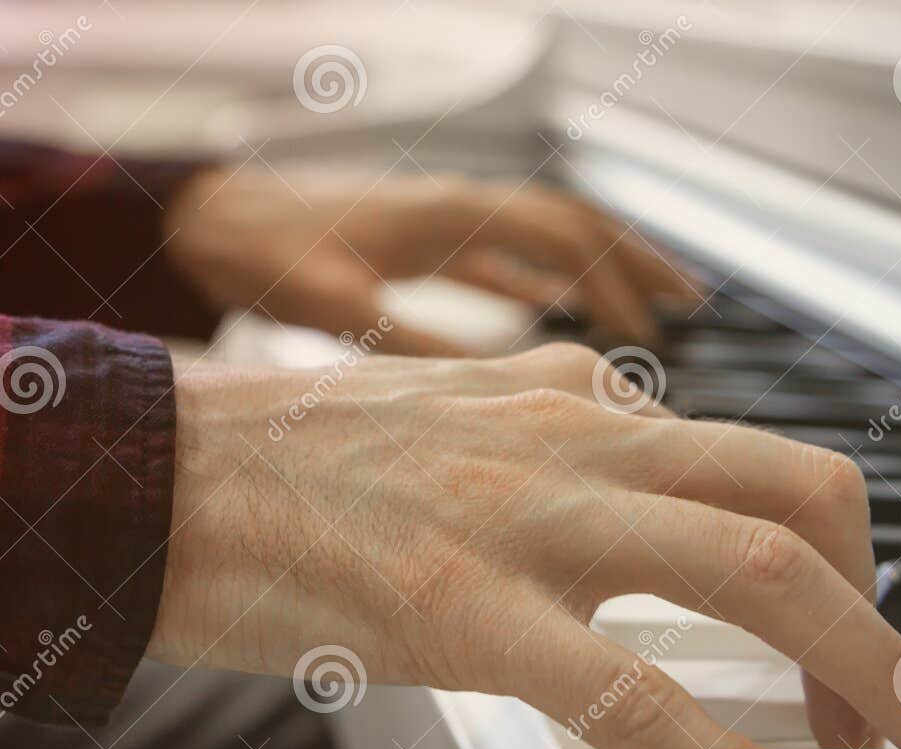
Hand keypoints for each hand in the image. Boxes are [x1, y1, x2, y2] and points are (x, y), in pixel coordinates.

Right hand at [146, 343, 900, 748]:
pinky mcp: (468, 608)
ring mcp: (528, 516)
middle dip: (896, 619)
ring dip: (876, 673)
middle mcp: (574, 435)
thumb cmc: (285, 470)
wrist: (147, 476)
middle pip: (803, 500)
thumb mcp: (450, 427)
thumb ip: (554, 455)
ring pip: (762, 574)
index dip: (843, 560)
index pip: (758, 461)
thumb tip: (635, 512)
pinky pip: (644, 697)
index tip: (858, 643)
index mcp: (570, 398)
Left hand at [161, 169, 696, 354]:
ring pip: (547, 231)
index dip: (614, 280)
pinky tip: (566, 309)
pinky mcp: (428, 239)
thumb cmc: (264, 255)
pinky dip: (550, 276)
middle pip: (573, 222)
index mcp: (447, 217)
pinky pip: (509, 250)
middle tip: (691, 306)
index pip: (559, 236)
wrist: (209, 217)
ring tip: (653, 303)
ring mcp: (446, 219)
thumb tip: (498, 390)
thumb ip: (417, 346)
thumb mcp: (341, 310)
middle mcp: (457, 206)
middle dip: (635, 261)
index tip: (654, 331)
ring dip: (602, 263)